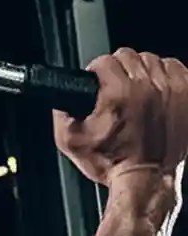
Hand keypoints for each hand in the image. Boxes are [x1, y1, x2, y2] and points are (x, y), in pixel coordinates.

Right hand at [55, 48, 187, 186]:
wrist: (147, 179)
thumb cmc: (112, 164)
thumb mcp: (70, 142)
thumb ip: (61, 114)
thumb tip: (62, 99)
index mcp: (117, 93)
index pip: (104, 61)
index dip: (96, 71)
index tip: (98, 82)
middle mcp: (146, 87)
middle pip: (129, 56)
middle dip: (119, 71)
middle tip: (117, 89)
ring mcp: (172, 90)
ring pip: (155, 60)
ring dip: (144, 72)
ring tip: (139, 92)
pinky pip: (178, 69)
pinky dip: (168, 77)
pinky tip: (159, 93)